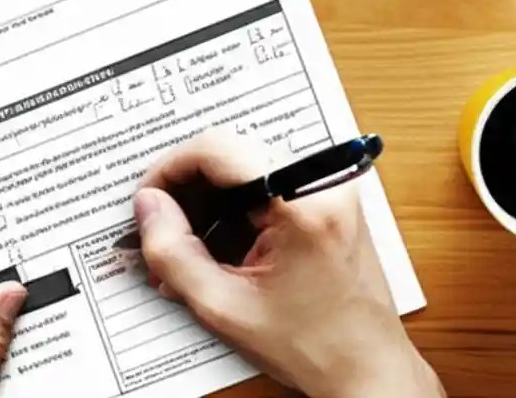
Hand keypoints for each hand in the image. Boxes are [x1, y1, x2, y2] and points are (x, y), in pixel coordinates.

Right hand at [133, 128, 443, 397]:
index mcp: (303, 203)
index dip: (170, 169)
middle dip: (187, 188)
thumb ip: (174, 253)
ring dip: (210, 198)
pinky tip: (219, 245)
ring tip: (188, 247)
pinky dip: (235, 205)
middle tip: (161, 228)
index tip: (148, 200)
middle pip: (231, 152)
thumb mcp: (225, 307)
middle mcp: (324, 182)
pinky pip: (268, 180)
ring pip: (246, 164)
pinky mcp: (330, 196)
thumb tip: (148, 207)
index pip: (217, 149)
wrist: (368, 367)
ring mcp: (331, 186)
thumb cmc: (314, 346)